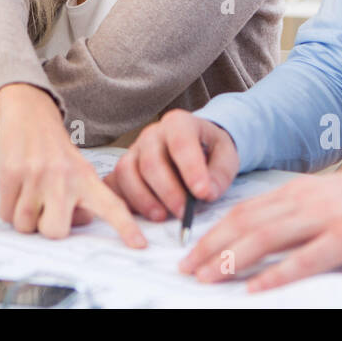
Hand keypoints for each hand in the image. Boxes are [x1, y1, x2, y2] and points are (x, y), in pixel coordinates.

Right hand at [0, 83, 145, 247]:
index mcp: (86, 178)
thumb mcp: (77, 169)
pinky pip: (6, 213)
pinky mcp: (12, 173)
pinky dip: (8, 207)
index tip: (139, 245)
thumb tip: (74, 224)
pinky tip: (16, 188)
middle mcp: (65, 177)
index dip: (125, 227)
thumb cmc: (53, 150)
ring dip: (24, 217)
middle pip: (55, 231)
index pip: (112, 205)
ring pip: (25, 225)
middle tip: (44, 209)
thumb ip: (81, 199)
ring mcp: (37, 175)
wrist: (28, 113)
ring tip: (29, 194)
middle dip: (45, 227)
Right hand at [105, 109, 239, 220]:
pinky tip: (143, 216)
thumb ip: (220, 174)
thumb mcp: (226, 157)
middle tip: (183, 213)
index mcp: (179, 123)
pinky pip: (115, 184)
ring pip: (127, 172)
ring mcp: (134, 150)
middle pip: (151, 162)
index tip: (202, 193)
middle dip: (168, 191)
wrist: (196, 146)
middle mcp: (152, 134)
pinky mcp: (124, 168)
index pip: (180, 142)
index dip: (190, 168)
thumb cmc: (210, 151)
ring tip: (162, 217)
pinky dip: (127, 201)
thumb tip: (206, 193)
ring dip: (143, 199)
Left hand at [177, 167, 341, 291]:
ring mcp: (324, 218)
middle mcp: (303, 200)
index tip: (190, 252)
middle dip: (211, 247)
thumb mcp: (320, 198)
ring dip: (232, 259)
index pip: (242, 211)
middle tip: (188, 269)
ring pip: (266, 238)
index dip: (212, 232)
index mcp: (294, 190)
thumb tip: (251, 233)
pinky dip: (276, 275)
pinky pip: (304, 259)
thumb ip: (288, 212)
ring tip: (209, 277)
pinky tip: (256, 288)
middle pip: (246, 223)